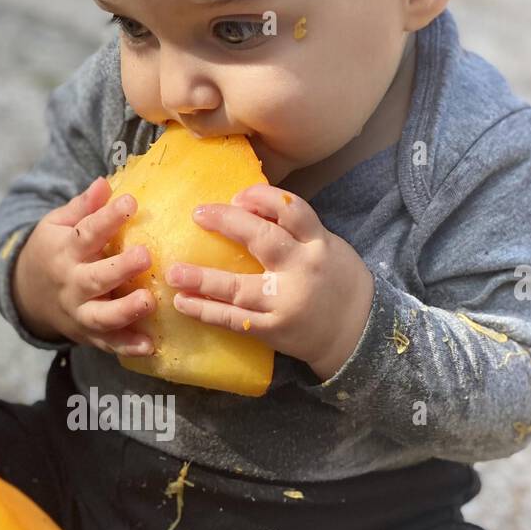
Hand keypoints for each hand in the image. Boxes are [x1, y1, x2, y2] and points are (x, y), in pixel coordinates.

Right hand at [12, 177, 155, 355]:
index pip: (86, 233)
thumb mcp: (57, 224)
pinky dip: (127, 346)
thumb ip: (82, 207)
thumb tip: (105, 183)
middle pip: (95, 279)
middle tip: (145, 256)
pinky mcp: (89, 334)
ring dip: (125, 311)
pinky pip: (108, 343)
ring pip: (101, 316)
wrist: (28, 295)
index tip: (131, 202)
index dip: (107, 218)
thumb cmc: (53, 251)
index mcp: (65, 251)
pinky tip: (150, 345)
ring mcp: (79, 312)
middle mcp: (71, 284)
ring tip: (149, 302)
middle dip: (120, 269)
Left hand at [164, 184, 375, 380]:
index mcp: (319, 243)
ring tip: (173, 272)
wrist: (358, 332)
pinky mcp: (273, 329)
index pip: (292, 210)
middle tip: (198, 215)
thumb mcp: (327, 246)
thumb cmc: (336, 282)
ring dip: (203, 279)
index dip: (262, 197)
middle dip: (229, 224)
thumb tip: (248, 206)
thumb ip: (295, 231)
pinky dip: (207, 311)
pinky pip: (235, 320)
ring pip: (240, 288)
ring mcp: (286, 303)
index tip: (237, 197)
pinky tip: (184, 302)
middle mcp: (303, 270)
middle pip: (264, 240)